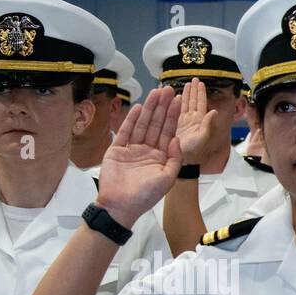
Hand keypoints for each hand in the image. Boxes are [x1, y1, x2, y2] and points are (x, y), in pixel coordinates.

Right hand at [96, 86, 181, 227]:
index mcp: (161, 157)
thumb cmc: (145, 196)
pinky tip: (139, 107)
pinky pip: (126, 131)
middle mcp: (148, 150)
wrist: (121, 205)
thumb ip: (175, 158)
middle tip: (167, 89)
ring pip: (142, 124)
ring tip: (155, 92)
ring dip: (149, 109)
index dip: (172, 116)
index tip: (177, 100)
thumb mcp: (167, 178)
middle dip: (162, 107)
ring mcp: (132, 149)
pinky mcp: (118, 149)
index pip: (168, 132)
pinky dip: (132, 119)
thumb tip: (177, 139)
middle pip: (156, 124)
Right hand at [175, 78, 218, 166]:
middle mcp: (191, 120)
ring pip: (184, 104)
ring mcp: (183, 122)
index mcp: (199, 121)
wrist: (181, 162)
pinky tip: (173, 96)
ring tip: (186, 84)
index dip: (200, 93)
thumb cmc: (193, 153)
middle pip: (193, 101)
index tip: (200, 83)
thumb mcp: (202, 139)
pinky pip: (175, 110)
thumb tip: (215, 111)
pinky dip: (174, 102)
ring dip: (185, 94)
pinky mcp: (174, 125)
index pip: (200, 103)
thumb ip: (208, 125)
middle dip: (193, 90)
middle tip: (194, 78)